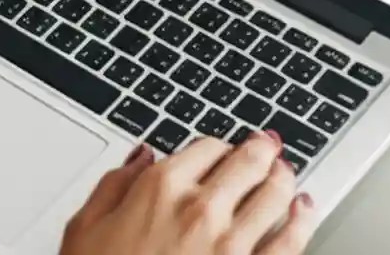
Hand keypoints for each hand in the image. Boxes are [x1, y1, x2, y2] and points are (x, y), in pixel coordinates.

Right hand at [61, 133, 315, 254]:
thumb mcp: (85, 227)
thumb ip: (115, 183)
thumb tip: (141, 156)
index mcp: (159, 189)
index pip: (208, 146)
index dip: (220, 145)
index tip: (223, 149)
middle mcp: (200, 210)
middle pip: (249, 161)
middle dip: (261, 150)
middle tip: (267, 147)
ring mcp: (231, 245)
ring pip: (276, 194)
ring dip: (284, 177)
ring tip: (285, 173)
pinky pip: (291, 241)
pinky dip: (304, 219)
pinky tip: (305, 208)